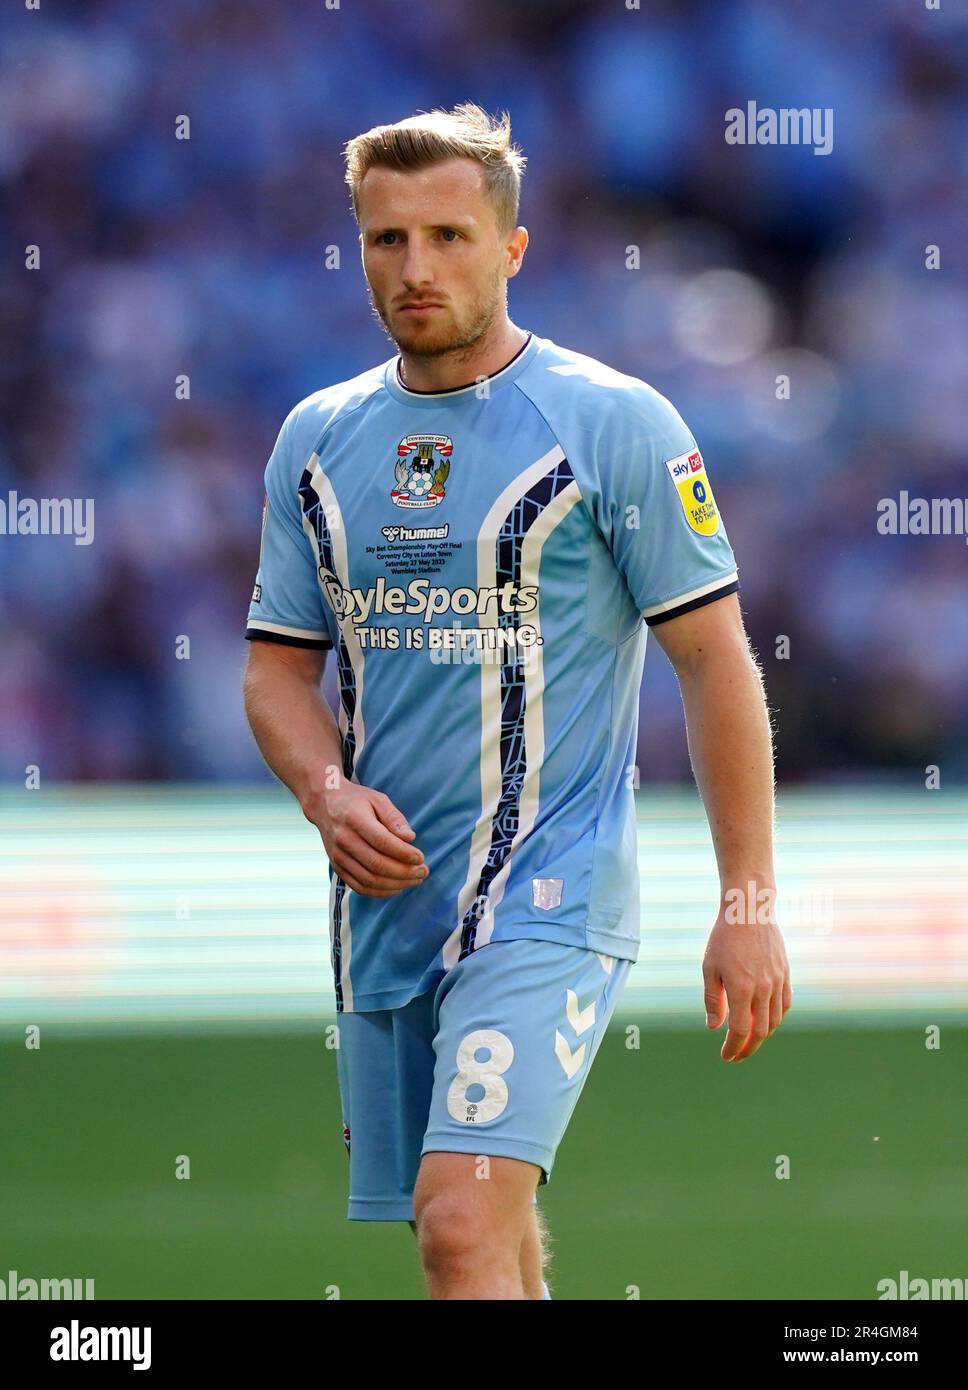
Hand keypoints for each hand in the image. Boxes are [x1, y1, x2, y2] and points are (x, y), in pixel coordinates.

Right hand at [303, 780, 427, 897]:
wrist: (324, 804)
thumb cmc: (356, 801)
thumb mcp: (378, 799)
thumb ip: (395, 818)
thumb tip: (410, 838)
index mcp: (354, 819)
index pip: (382, 842)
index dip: (404, 853)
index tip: (421, 858)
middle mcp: (344, 840)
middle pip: (377, 864)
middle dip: (404, 872)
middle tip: (423, 871)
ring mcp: (338, 856)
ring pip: (369, 880)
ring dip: (395, 884)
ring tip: (414, 880)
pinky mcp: (337, 867)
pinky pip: (359, 887)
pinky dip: (380, 892)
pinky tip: (396, 888)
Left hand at [702, 905, 791, 1060]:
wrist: (749, 911)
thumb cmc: (724, 938)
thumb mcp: (710, 968)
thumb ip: (713, 1001)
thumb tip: (714, 1028)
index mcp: (741, 989)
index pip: (740, 1031)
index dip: (733, 1048)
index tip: (726, 1056)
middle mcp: (763, 989)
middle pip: (760, 1032)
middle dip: (748, 1048)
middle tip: (736, 1056)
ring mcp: (777, 982)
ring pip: (774, 1021)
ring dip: (762, 1036)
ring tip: (749, 1041)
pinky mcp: (785, 974)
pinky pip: (785, 1004)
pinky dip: (776, 1019)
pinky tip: (767, 1022)